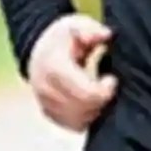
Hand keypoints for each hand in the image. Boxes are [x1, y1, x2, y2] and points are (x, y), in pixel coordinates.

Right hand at [27, 14, 116, 131]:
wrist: (38, 48)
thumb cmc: (63, 36)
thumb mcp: (76, 25)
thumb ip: (91, 30)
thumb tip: (106, 35)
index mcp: (54, 67)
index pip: (85, 92)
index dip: (104, 91)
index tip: (111, 79)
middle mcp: (46, 89)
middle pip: (83, 110)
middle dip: (102, 102)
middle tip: (108, 86)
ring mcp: (45, 104)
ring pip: (78, 121)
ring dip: (95, 111)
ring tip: (101, 93)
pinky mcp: (49, 114)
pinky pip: (73, 125)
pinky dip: (87, 118)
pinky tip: (94, 103)